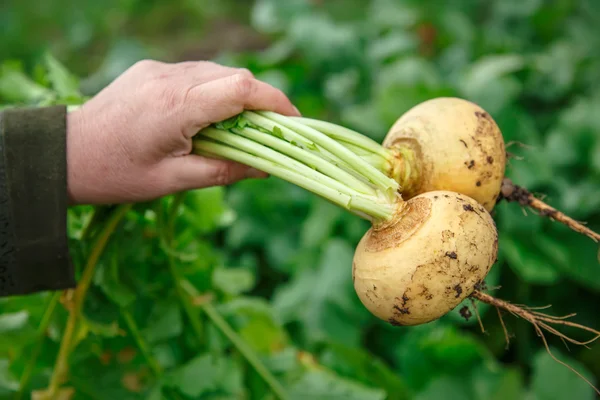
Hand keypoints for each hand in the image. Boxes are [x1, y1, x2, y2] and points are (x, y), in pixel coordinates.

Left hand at [66, 59, 298, 204]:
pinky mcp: (151, 69)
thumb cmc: (117, 174)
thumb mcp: (173, 181)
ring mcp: (159, 69)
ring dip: (236, 97)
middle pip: (234, 77)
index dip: (275, 102)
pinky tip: (207, 118)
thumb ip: (224, 170)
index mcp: (176, 107)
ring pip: (217, 73)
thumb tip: (267, 167)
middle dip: (259, 102)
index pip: (241, 89)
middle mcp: (169, 78)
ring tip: (237, 130)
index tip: (294, 122)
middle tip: (268, 134)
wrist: (66, 154)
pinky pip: (196, 74)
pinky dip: (214, 93)